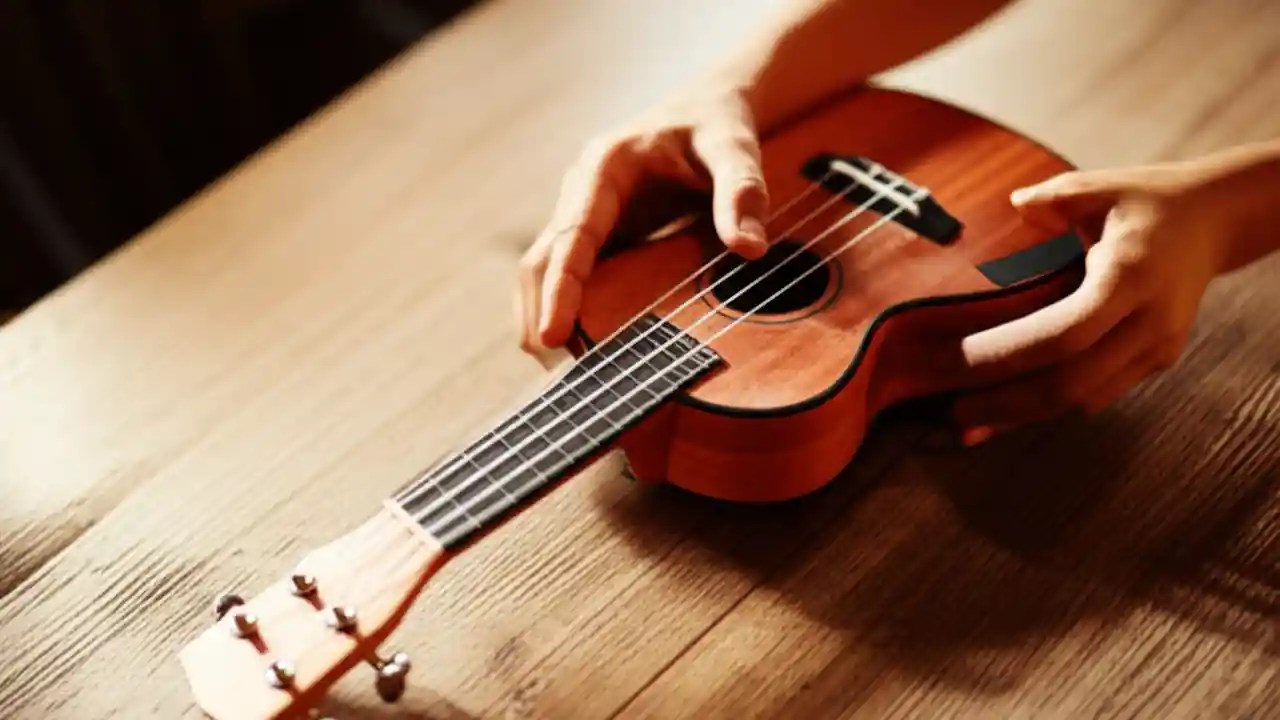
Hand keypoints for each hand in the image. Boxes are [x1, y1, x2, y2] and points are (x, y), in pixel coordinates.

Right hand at [518, 89, 769, 353]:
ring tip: (568, 378)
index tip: (550, 336)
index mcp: (603, 168)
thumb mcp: (734, 147)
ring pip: (543, 277)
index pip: (570, 237)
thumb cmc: (715, 126)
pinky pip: (568, 282)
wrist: (703, 112)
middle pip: (539, 264)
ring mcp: (581, 220)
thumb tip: (749, 249)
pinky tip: (585, 356)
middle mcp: (579, 196)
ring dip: (546, 323)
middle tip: (556, 374)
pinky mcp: (594, 241)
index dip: (559, 290)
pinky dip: (568, 318)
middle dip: (540, 317)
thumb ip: (742, 191)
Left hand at [954, 162, 1236, 442]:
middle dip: (1005, 403)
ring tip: (967, 423)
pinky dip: (1048, 407)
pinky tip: (1006, 415)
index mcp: (1130, 275)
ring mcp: (1157, 347)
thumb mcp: (1101, 185)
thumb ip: (1053, 197)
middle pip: (1070, 382)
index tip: (956, 363)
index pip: (1065, 334)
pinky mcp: (1156, 360)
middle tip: (950, 412)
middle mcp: (1149, 320)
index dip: (1007, 355)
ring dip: (1022, 415)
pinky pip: (1096, 395)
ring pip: (1082, 398)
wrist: (1216, 221)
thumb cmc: (1147, 200)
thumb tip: (1014, 207)